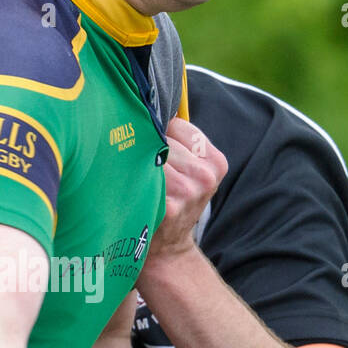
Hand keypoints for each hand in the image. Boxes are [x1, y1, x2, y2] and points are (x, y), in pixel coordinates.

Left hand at [140, 119, 227, 278]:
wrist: (166, 250)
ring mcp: (187, 192)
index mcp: (216, 163)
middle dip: (143, 146)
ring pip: (149, 156)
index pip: (177, 124)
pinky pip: (140, 176)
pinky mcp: (167, 206)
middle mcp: (206, 177)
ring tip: (132, 177)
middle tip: (134, 163)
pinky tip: (130, 189)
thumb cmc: (171, 201)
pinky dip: (130, 179)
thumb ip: (178, 140)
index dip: (156, 131)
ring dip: (134, 163)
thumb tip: (145, 96)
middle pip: (160, 138)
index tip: (148, 144)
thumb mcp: (189, 171)